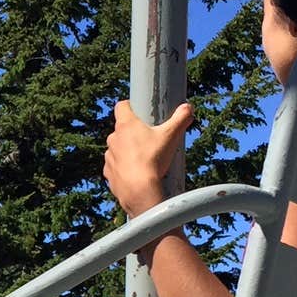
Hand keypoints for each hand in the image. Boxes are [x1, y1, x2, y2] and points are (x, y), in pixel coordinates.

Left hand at [104, 98, 193, 218]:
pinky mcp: (108, 173)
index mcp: (126, 125)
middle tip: (149, 138)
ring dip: (127, 151)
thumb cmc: (154, 159)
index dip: (130, 106)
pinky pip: (115, 167)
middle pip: (121, 129)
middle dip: (132, 132)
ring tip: (144, 159)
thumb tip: (188, 107)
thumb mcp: (171, 136)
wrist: (139, 191)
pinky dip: (123, 169)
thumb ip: (181, 119)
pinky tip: (135, 174)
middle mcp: (113, 138)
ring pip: (117, 149)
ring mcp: (109, 156)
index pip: (121, 106)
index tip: (139, 111)